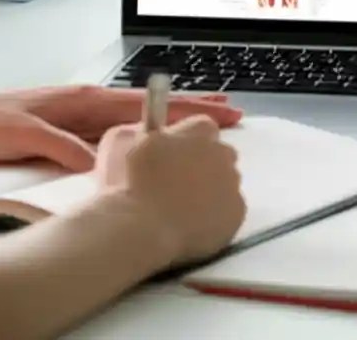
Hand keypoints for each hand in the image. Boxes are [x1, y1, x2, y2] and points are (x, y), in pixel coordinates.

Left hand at [0, 86, 242, 171]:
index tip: (218, 111)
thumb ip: (60, 147)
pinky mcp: (74, 126)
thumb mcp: (22, 136)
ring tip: (210, 117)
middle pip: (155, 105)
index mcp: (83, 99)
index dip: (185, 109)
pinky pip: (124, 126)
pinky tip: (161, 136)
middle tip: (232, 112)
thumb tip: (97, 162)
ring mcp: (83, 113)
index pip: (147, 104)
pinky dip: (151, 128)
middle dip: (194, 108)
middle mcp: (89, 101)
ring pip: (144, 115)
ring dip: (177, 118)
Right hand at [97, 116, 245, 265]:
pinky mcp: (236, 217)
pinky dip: (214, 218)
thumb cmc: (125, 182)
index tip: (172, 154)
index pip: (202, 127)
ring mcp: (233, 186)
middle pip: (220, 155)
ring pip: (225, 185)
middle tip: (177, 183)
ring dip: (209, 192)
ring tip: (181, 210)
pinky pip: (227, 213)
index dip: (188, 140)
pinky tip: (190, 227)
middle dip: (204, 164)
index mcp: (198, 132)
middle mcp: (222, 155)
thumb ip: (143, 131)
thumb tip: (150, 134)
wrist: (139, 230)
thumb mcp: (120, 140)